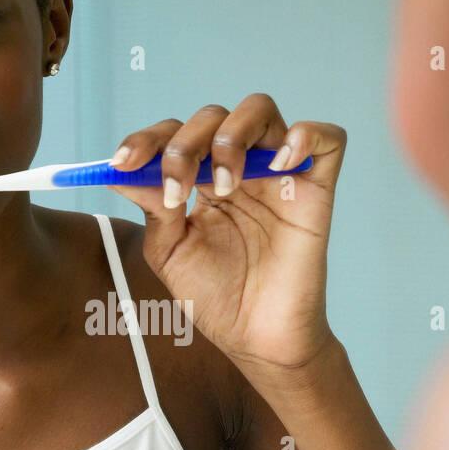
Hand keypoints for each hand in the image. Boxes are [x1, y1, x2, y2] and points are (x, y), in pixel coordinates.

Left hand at [105, 94, 346, 384]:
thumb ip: (151, 206)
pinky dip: (304, 136)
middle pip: (212, 116)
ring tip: (226, 187)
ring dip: (232, 137)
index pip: (174, 134)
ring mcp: (277, 174)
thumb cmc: (217, 298)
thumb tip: (122, 170)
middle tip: (178, 189)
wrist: (256, 339)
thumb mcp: (169, 251)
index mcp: (202, 179)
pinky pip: (326, 139)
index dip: (146, 140)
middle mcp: (239, 168)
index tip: (122, 164)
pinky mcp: (316, 189)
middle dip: (185, 145)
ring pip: (260, 110)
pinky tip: (280, 165)